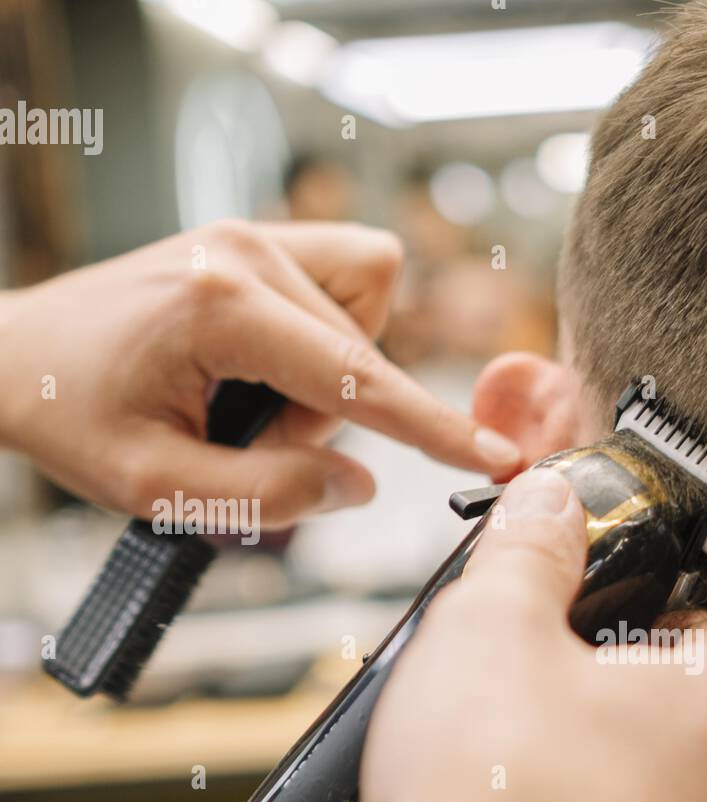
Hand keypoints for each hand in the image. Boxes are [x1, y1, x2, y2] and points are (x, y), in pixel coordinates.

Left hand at [0, 220, 523, 527]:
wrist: (21, 358)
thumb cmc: (76, 416)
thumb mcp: (162, 490)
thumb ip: (272, 496)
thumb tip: (359, 483)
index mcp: (221, 307)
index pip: (356, 380)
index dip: (433, 429)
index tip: (496, 457)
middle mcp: (248, 253)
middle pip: (363, 353)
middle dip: (324, 419)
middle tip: (247, 441)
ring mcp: (255, 237)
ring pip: (366, 317)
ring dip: (329, 377)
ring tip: (253, 401)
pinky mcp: (260, 240)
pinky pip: (353, 281)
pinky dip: (334, 335)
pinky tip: (276, 362)